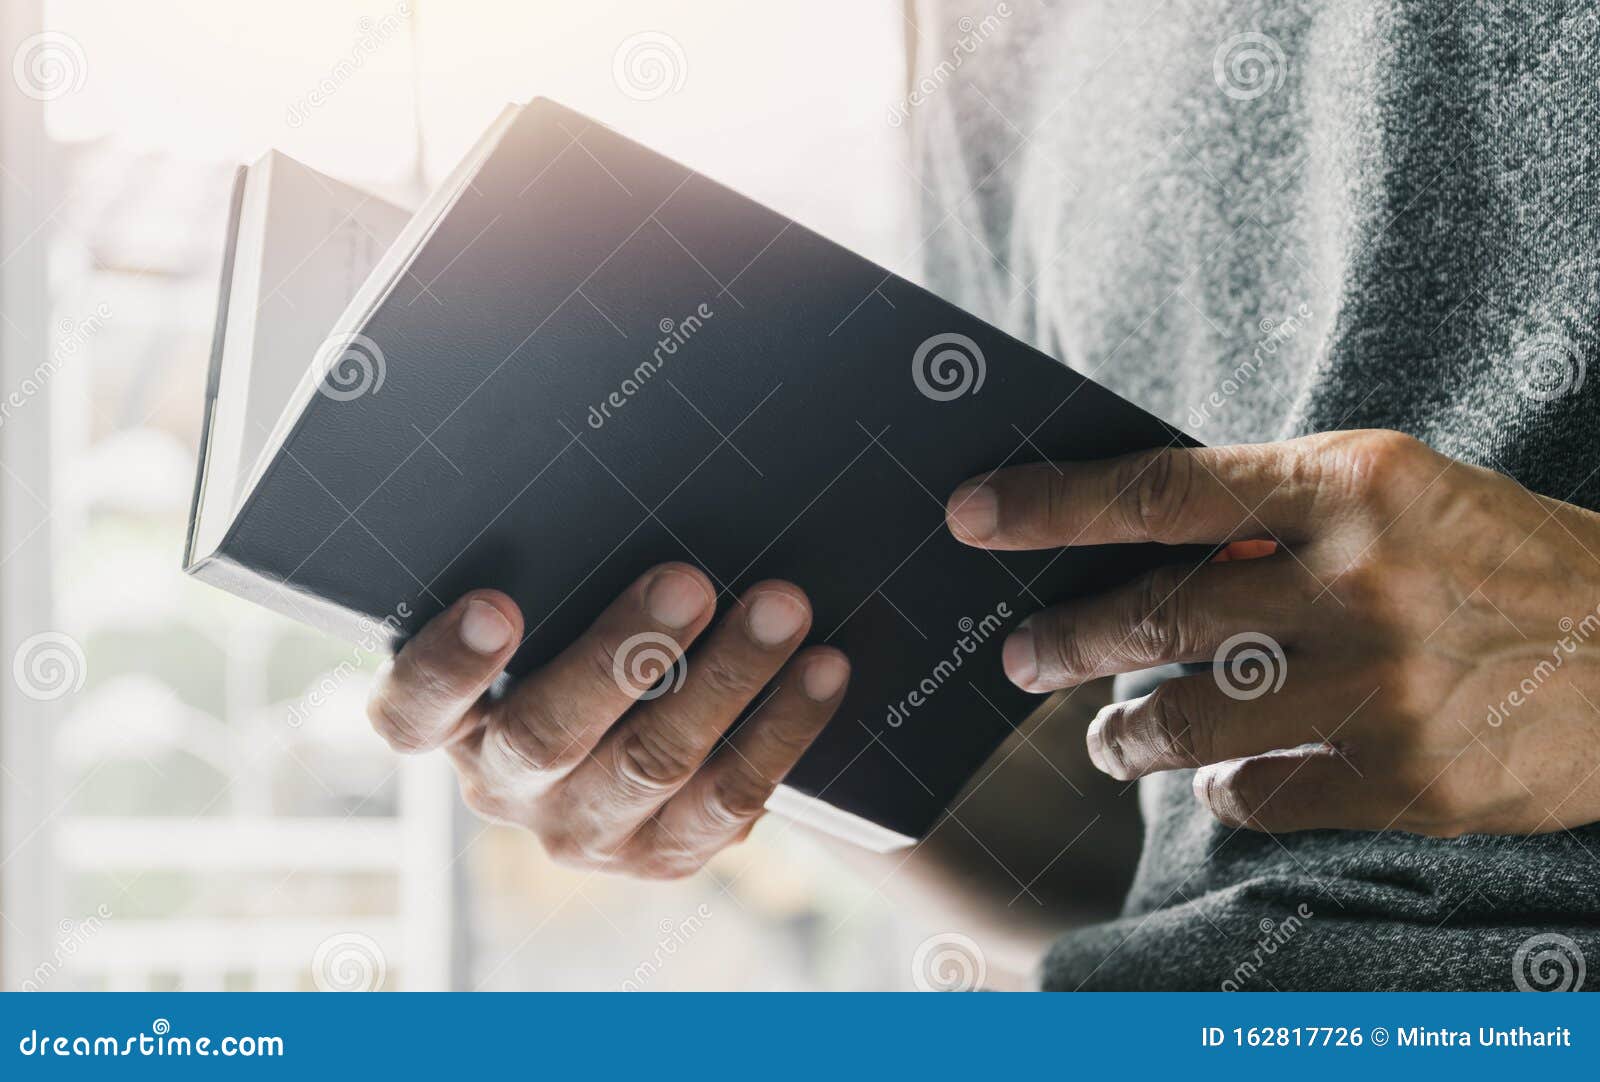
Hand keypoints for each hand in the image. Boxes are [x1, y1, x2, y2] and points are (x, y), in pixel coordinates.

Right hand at [364, 564, 848, 877]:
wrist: (648, 728)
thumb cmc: (584, 627)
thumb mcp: (552, 605)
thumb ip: (558, 565)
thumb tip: (625, 444)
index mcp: (453, 719)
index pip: (411, 709)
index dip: (445, 666)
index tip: (496, 606)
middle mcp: (508, 784)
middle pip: (547, 734)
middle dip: (624, 654)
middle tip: (689, 582)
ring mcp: (587, 830)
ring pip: (654, 763)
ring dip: (726, 679)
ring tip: (782, 608)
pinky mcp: (667, 855)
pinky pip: (732, 796)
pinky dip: (784, 726)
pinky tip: (825, 669)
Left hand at [945, 429, 1599, 836]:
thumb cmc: (1505, 559)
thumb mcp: (1403, 493)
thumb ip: (1279, 517)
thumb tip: (1145, 548)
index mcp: (1354, 485)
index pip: (1161, 489)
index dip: (1052, 505)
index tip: (972, 515)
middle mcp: (1358, 582)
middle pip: (1155, 613)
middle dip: (1063, 640)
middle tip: (1019, 655)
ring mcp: (1381, 688)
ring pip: (1187, 719)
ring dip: (1125, 734)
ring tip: (1106, 738)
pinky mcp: (1404, 780)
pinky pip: (1258, 796)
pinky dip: (1225, 790)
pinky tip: (1224, 779)